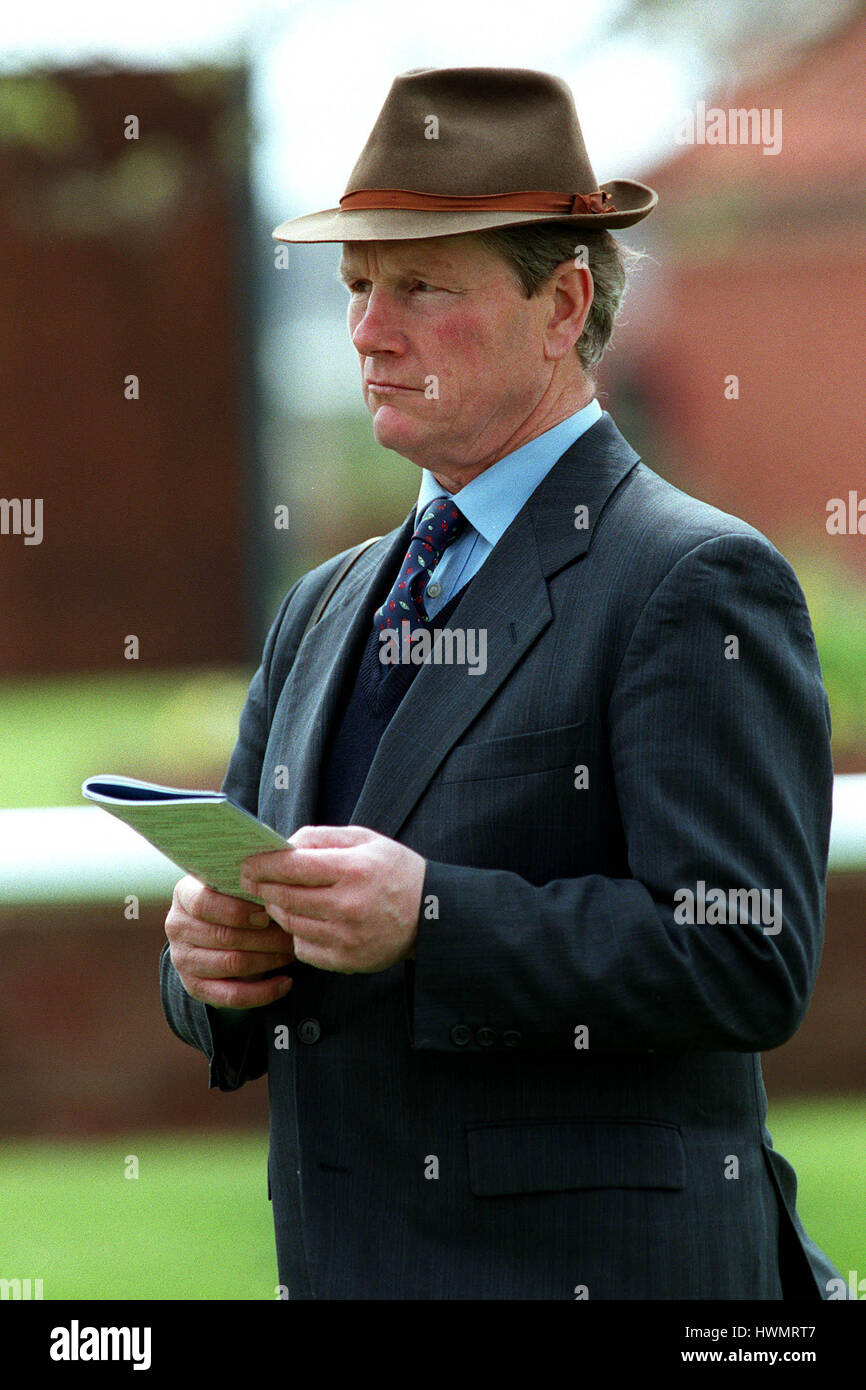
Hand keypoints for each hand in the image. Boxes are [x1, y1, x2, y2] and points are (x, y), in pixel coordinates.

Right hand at [165, 874, 294, 1009]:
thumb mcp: (233, 884)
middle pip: (224, 936)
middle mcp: (178, 927)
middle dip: (265, 935)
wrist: (214, 930)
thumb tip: (280, 875)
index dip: (238, 910)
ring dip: (269, 959)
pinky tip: (285, 982)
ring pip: (232, 964)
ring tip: (292, 951)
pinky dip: (263, 992)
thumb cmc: (233, 900)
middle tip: (293, 931)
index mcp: (184, 895)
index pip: (204, 903)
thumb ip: (248, 880)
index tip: (268, 911)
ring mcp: (184, 960)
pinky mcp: (196, 987)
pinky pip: (232, 996)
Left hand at [239, 825, 426, 973]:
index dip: (262, 865)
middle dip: (261, 888)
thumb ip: (321, 837)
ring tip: (277, 898)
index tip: (247, 864)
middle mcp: (349, 905)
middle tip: (251, 881)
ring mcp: (347, 937)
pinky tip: (304, 921)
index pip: (292, 867)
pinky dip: (297, 935)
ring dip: (277, 910)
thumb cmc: (396, 871)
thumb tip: (283, 846)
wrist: (432, 914)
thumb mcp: (366, 839)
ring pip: (290, 924)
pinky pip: (303, 949)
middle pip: (285, 897)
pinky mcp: (347, 961)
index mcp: (353, 869)